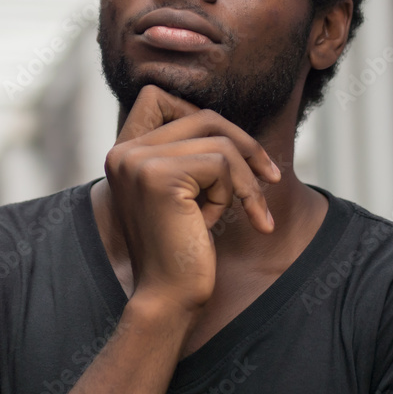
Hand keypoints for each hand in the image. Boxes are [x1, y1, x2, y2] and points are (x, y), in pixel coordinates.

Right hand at [104, 85, 281, 312]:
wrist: (168, 296)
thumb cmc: (182, 249)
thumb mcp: (182, 192)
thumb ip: (187, 154)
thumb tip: (229, 125)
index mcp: (123, 153)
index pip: (158, 97)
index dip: (199, 113)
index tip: (230, 150)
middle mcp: (123, 151)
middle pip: (203, 117)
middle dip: (244, 146)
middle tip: (269, 178)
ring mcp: (137, 161)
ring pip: (219, 142)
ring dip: (240, 179)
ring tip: (236, 212)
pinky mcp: (158, 176)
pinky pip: (221, 164)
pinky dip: (234, 193)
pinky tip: (216, 223)